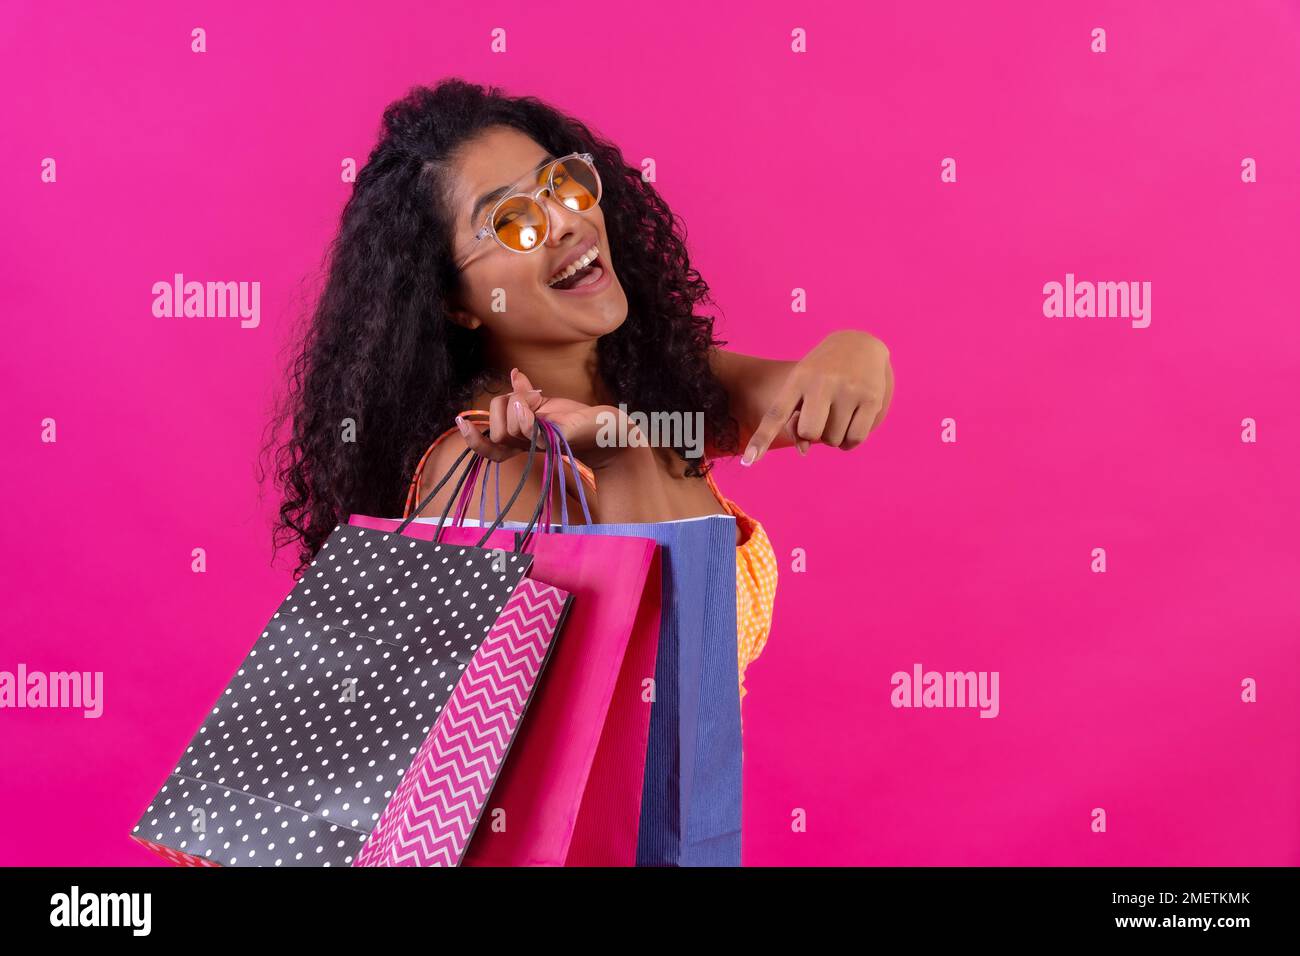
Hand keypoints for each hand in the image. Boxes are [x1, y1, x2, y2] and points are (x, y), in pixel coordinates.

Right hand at [455, 368, 645, 470]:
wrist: (607, 428)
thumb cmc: (578, 419)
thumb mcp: (547, 403)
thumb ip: (526, 394)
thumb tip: (514, 374)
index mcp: (522, 441)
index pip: (489, 448)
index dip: (472, 439)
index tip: (460, 419)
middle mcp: (528, 448)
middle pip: (495, 429)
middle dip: (502, 405)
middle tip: (529, 398)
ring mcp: (541, 446)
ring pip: (508, 428)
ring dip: (518, 403)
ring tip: (539, 399)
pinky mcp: (556, 440)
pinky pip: (528, 431)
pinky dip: (523, 413)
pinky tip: (529, 402)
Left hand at [741, 330, 891, 464]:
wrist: (860, 343)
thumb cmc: (823, 373)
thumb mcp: (802, 385)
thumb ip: (794, 419)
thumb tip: (803, 451)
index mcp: (798, 378)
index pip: (776, 413)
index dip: (761, 439)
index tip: (748, 461)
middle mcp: (823, 382)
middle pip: (809, 433)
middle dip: (812, 433)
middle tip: (821, 415)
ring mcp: (849, 390)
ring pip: (832, 440)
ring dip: (833, 436)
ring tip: (838, 413)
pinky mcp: (872, 398)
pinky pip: (854, 439)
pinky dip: (849, 441)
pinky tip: (851, 424)